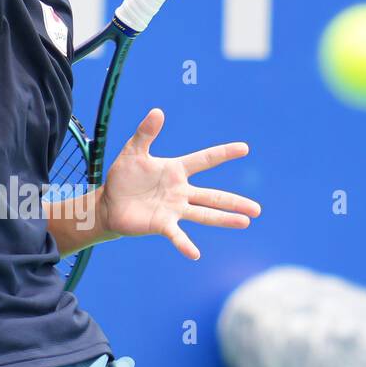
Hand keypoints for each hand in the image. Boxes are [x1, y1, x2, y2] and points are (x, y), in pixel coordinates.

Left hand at [99, 108, 260, 259]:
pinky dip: (185, 244)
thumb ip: (146, 133)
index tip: (244, 148)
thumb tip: (158, 111)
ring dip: (224, 219)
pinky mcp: (162, 224)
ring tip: (245, 222)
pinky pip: (177, 235)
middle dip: (235, 202)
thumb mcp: (133, 151)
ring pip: (204, 214)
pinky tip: (195, 254)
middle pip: (213, 196)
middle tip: (257, 209)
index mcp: (176, 171)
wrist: (108, 203)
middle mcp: (180, 191)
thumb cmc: (123, 177)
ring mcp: (174, 209)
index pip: (205, 160)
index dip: (224, 153)